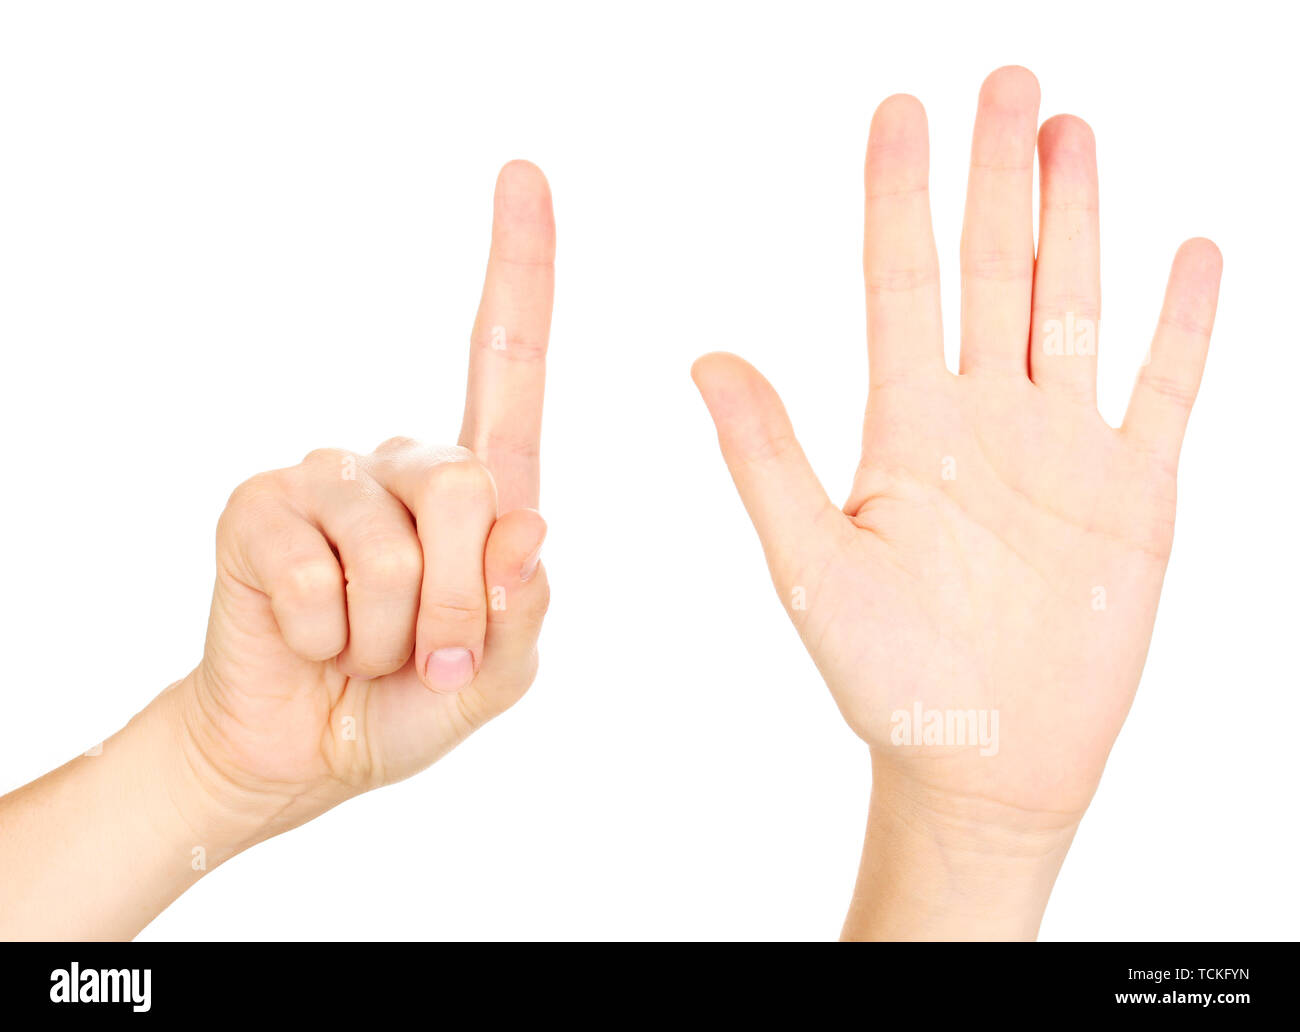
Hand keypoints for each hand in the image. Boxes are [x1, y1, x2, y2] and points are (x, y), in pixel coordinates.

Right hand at [171, 161, 555, 854]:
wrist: (309, 748)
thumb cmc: (412, 695)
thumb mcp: (499, 669)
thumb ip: (522, 603)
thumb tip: (527, 521)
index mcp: (475, 485)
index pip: (507, 364)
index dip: (523, 270)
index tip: (526, 173)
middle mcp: (401, 460)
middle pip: (467, 484)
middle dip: (460, 603)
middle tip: (432, 654)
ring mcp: (326, 477)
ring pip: (391, 546)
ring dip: (390, 634)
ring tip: (364, 647)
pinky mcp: (257, 506)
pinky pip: (317, 575)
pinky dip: (328, 638)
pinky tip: (312, 638)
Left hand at [692, 68, 1220, 936]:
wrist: (982, 763)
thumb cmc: (886, 679)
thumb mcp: (811, 566)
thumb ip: (767, 459)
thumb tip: (703, 359)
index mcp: (906, 431)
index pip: (900, 284)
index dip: (899, 196)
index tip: (900, 110)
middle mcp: (985, 421)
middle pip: (991, 271)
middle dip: (998, 177)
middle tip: (1005, 80)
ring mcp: (1064, 450)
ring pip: (1074, 306)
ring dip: (1077, 220)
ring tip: (1075, 131)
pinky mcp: (1134, 494)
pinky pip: (1166, 389)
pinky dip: (1183, 323)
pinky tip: (1190, 250)